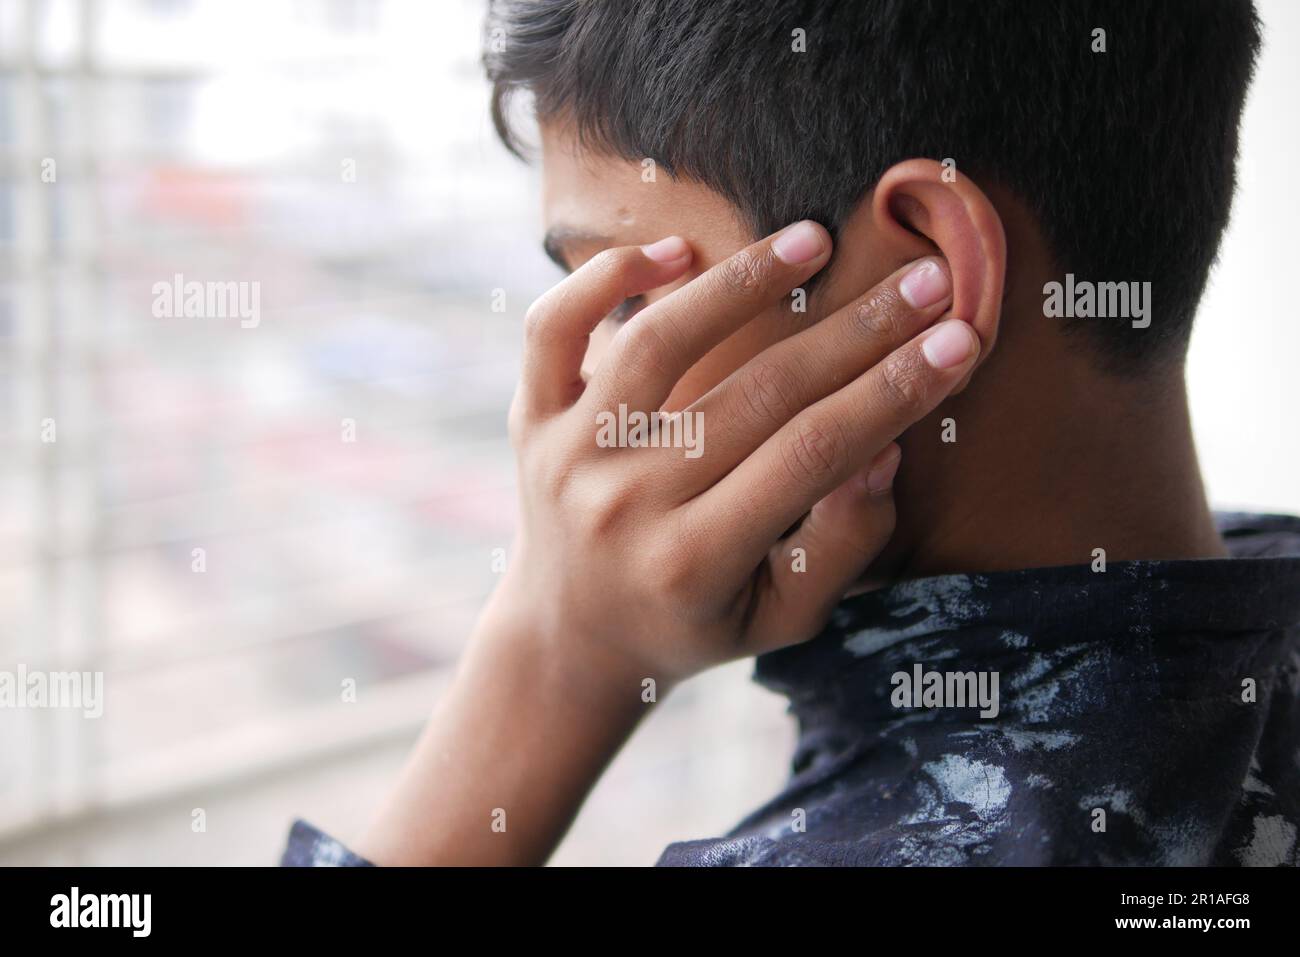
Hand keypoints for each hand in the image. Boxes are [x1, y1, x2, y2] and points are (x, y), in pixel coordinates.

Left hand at [487, 220, 977, 690]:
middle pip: (758, 394)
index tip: (962, 339)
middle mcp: (625, 504)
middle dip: (858, 331)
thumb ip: (840, 544)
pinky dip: (603, 279)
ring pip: (659, 342)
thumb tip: (885, 448)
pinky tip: (673, 249)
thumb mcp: (782, 617)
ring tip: (816, 238)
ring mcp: (569, 456)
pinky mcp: (530, 420)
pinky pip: (553, 330)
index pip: (813, 454)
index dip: (895, 392)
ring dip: (743, 280)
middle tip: (929, 280)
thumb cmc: (695, 622)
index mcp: (692, 561)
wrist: (571, 636)